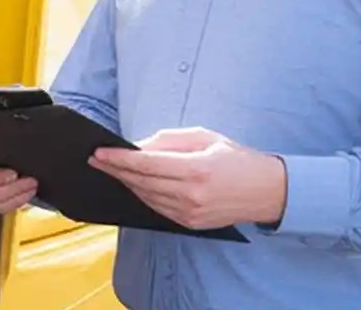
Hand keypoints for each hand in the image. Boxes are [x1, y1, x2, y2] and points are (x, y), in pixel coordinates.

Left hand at [88, 127, 286, 229]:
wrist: (265, 191)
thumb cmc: (235, 158)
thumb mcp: (204, 137)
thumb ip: (169, 141)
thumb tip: (138, 146)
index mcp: (195, 169)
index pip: (146, 164)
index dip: (119, 158)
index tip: (99, 152)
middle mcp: (190, 194)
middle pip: (141, 182)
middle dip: (116, 169)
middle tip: (96, 159)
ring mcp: (189, 213)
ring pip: (146, 197)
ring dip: (126, 183)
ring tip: (110, 169)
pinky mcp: (189, 223)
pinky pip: (157, 208)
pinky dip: (142, 195)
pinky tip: (132, 184)